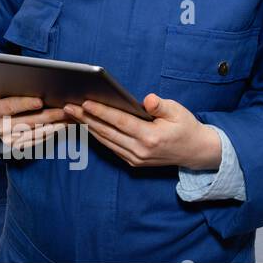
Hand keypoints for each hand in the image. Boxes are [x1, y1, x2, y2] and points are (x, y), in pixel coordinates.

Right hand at [0, 91, 70, 150]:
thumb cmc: (3, 97)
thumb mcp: (2, 89)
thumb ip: (13, 86)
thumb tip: (34, 79)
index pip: (10, 106)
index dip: (25, 104)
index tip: (40, 101)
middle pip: (27, 122)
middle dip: (48, 115)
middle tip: (64, 109)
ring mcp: (8, 139)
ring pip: (35, 133)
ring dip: (54, 125)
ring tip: (68, 117)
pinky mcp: (17, 146)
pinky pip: (37, 140)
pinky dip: (51, 133)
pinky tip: (62, 126)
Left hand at [62, 94, 221, 169]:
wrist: (195, 152)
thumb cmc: (186, 127)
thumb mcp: (178, 112)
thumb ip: (161, 106)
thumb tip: (147, 100)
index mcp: (151, 137)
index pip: (120, 122)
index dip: (101, 112)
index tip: (84, 102)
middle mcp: (141, 150)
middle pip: (107, 132)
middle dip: (85, 118)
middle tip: (67, 106)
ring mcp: (136, 158)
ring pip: (105, 140)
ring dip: (87, 126)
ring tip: (71, 113)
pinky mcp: (133, 162)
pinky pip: (110, 146)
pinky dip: (97, 135)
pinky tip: (86, 124)